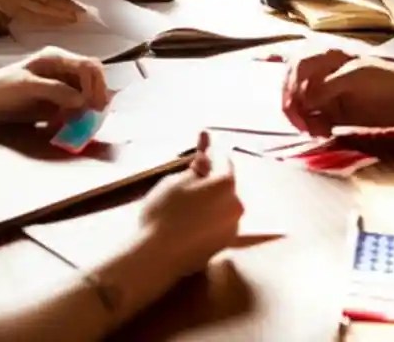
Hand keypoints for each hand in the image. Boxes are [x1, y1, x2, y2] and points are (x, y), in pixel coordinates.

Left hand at [0, 46, 109, 122]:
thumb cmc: (2, 87)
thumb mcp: (27, 86)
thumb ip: (55, 90)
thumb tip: (81, 100)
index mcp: (57, 58)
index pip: (88, 65)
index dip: (96, 84)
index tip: (94, 105)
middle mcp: (64, 69)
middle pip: (93, 76)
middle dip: (98, 94)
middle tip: (95, 114)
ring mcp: (62, 83)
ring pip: (88, 91)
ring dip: (90, 105)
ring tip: (84, 120)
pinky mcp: (59, 99)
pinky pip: (78, 105)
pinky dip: (80, 114)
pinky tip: (73, 123)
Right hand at [139, 131, 243, 278]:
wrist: (156, 256)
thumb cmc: (164, 213)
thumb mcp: (175, 182)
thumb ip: (195, 167)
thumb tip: (205, 157)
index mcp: (227, 186)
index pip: (222, 160)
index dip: (210, 149)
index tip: (203, 137)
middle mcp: (237, 205)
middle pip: (225, 183)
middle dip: (211, 173)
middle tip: (194, 165)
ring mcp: (233, 227)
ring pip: (223, 203)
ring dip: (210, 195)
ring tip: (189, 194)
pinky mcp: (224, 244)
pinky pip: (219, 220)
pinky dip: (209, 213)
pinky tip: (191, 214)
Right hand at [281, 49, 393, 135]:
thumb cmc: (385, 80)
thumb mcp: (354, 78)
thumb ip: (326, 87)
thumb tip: (303, 101)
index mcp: (327, 57)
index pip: (296, 68)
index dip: (289, 86)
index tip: (293, 107)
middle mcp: (324, 73)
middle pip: (293, 87)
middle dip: (293, 105)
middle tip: (302, 124)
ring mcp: (329, 92)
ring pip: (302, 104)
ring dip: (302, 118)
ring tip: (316, 131)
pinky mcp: (336, 111)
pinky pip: (315, 118)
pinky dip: (314, 126)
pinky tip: (323, 133)